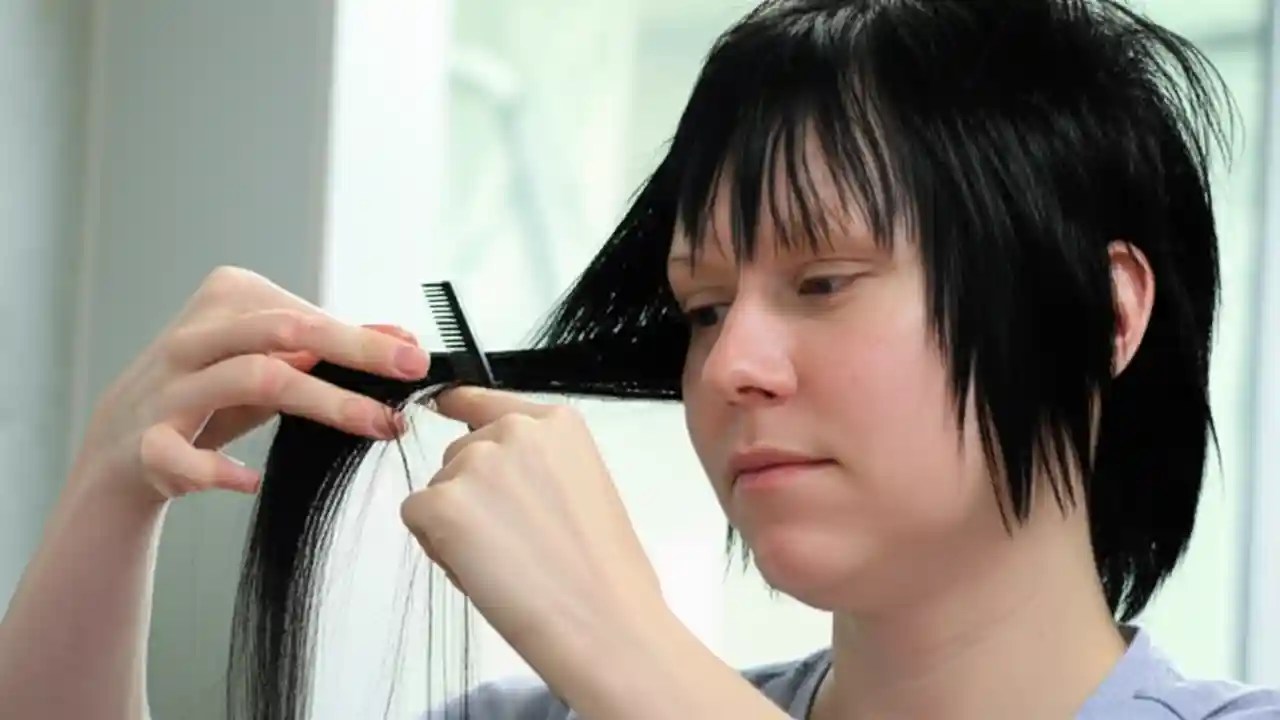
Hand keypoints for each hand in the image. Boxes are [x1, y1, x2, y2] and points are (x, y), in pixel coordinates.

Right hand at [70, 265, 430, 505]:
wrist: (122, 441)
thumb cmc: (214, 391)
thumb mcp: (275, 363)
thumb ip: (337, 348)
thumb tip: (407, 341)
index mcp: (227, 301)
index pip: (305, 315)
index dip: (363, 337)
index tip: (417, 359)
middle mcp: (195, 336)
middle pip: (283, 332)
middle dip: (354, 351)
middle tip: (411, 371)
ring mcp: (167, 387)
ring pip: (249, 379)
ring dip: (322, 403)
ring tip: (376, 426)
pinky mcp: (144, 443)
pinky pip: (179, 455)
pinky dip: (217, 471)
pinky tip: (253, 480)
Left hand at [399, 386, 666, 666]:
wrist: (602, 620)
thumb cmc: (605, 572)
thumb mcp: (585, 486)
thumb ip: (540, 466)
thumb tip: (499, 481)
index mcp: (557, 423)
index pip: (486, 401)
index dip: (463, 410)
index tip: (444, 406)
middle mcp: (514, 430)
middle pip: (460, 454)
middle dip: (471, 494)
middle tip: (512, 543)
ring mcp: (476, 463)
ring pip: (438, 489)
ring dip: (454, 524)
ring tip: (504, 563)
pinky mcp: (442, 502)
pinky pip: (416, 517)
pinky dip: (436, 547)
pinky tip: (480, 571)